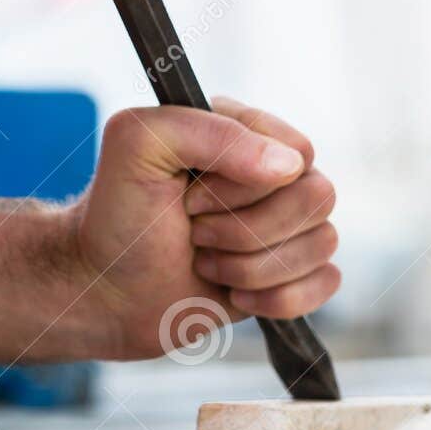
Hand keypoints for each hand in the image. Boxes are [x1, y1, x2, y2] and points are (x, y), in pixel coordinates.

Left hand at [68, 99, 340, 360]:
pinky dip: (282, 298)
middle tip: (195, 236)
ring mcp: (284, 224)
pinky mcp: (289, 271)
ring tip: (206, 265)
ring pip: (324, 242)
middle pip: (318, 197)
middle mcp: (272, 173)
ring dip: (256, 267)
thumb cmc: (115, 216)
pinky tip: (237, 297)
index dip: (246, 186)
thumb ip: (210, 132)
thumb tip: (290, 166)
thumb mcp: (138, 145)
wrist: (102, 292)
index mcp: (243, 131)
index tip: (189, 201)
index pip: (297, 150)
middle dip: (247, 230)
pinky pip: (329, 280)